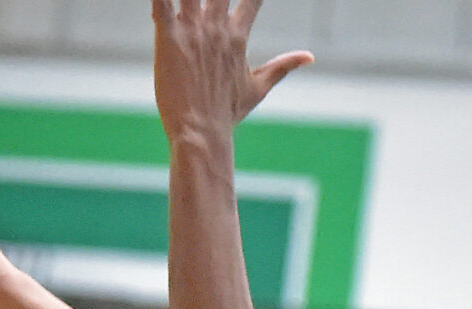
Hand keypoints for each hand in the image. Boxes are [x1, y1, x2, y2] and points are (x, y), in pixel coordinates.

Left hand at [152, 0, 311, 142]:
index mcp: (237, 35)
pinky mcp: (169, 39)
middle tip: (214, 0)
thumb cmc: (226, 115)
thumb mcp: (258, 88)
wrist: (200, 134)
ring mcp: (192, 31)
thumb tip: (310, 57)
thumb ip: (282, 66)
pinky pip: (161, 3)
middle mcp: (216, 27)